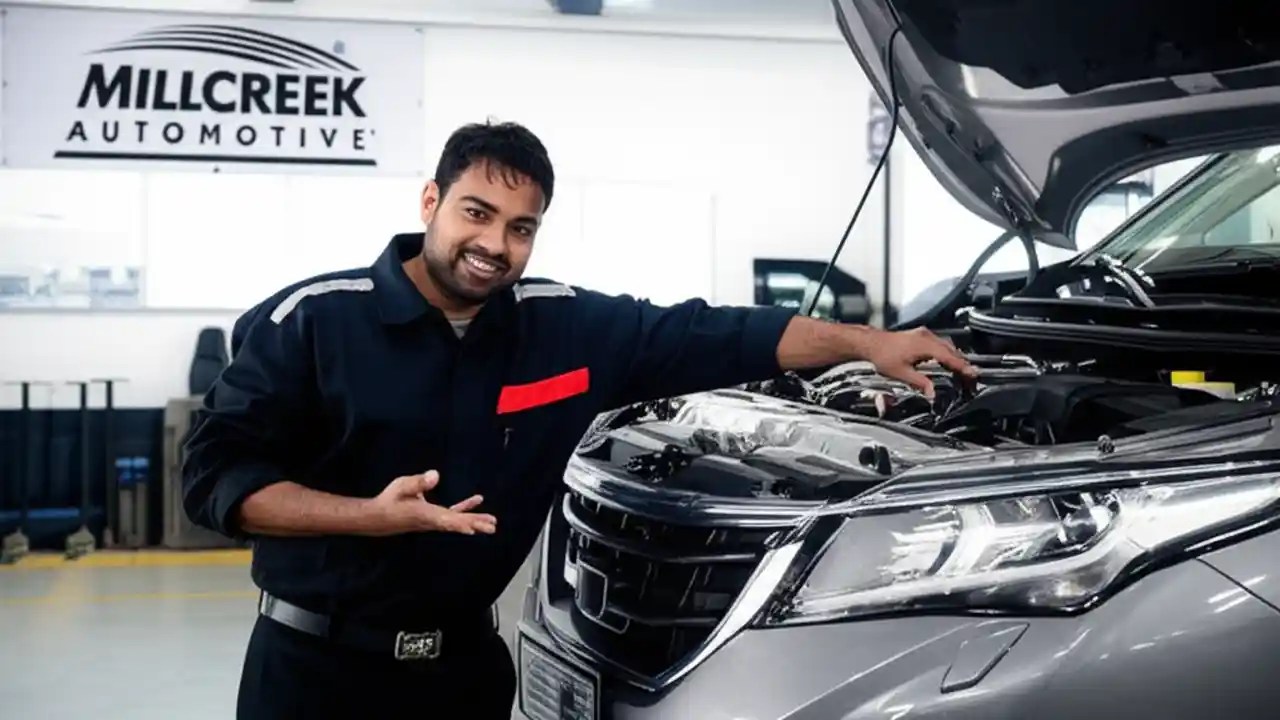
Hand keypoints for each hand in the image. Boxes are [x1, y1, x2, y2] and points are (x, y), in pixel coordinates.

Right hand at [366, 471, 496, 535]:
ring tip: (492, 524)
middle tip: (492, 526)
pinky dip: (464, 511)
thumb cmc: (390, 500)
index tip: (473, 530)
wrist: (378, 516)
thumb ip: (419, 482)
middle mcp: (432, 520)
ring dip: (474, 521)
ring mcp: (434, 521)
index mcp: (425, 514)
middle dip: (474, 524)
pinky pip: (452, 516)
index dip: (459, 524)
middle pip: (456, 523)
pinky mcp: (433, 518)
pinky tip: (475, 502)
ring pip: (457, 522)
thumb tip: (435, 475)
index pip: (445, 520)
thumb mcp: (402, 486)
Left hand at [861, 327, 976, 398]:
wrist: (870, 343)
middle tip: (970, 376)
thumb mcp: (901, 373)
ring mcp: (923, 334)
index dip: (962, 367)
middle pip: (951, 351)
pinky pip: (939, 343)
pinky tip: (946, 360)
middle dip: (962, 364)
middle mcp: (926, 336)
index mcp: (924, 345)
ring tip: (962, 370)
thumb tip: (932, 392)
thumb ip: (919, 383)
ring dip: (955, 358)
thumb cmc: (882, 355)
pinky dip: (946, 353)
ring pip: (946, 346)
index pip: (950, 357)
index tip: (972, 374)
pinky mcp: (920, 335)